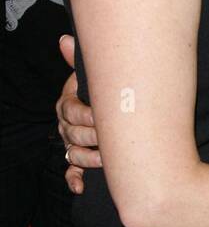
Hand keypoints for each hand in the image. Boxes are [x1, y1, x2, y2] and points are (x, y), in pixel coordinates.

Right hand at [55, 33, 100, 194]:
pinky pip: (71, 172)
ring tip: (107, 159)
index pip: (69, 110)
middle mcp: (68, 125)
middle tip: (110, 139)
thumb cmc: (110, 91)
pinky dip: (75, 180)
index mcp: (70, 103)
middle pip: (71, 134)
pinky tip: (81, 187)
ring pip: (73, 154)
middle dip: (91, 137)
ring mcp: (74, 144)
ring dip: (88, 158)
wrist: (125, 110)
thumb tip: (64, 39)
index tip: (101, 117)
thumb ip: (81, 61)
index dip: (85, 115)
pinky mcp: (80, 162)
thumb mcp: (97, 76)